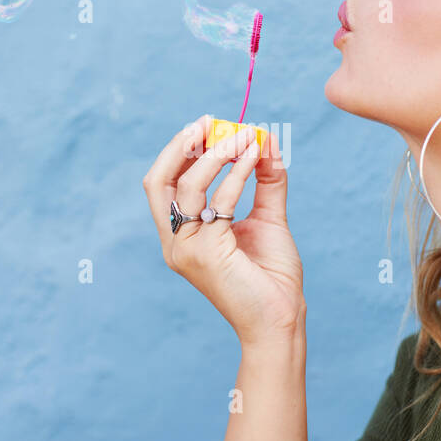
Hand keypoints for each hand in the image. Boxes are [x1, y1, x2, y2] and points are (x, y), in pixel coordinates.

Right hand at [143, 115, 304, 343]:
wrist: (282, 319)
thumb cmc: (271, 275)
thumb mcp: (268, 218)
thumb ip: (265, 180)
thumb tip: (267, 140)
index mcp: (182, 236)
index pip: (165, 184)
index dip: (181, 150)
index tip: (209, 125)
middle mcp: (176, 243)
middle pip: (158, 182)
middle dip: (180, 146)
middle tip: (208, 122)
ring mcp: (187, 250)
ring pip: (188, 186)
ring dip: (217, 153)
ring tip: (246, 136)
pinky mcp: (206, 255)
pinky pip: (220, 201)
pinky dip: (238, 173)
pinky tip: (256, 157)